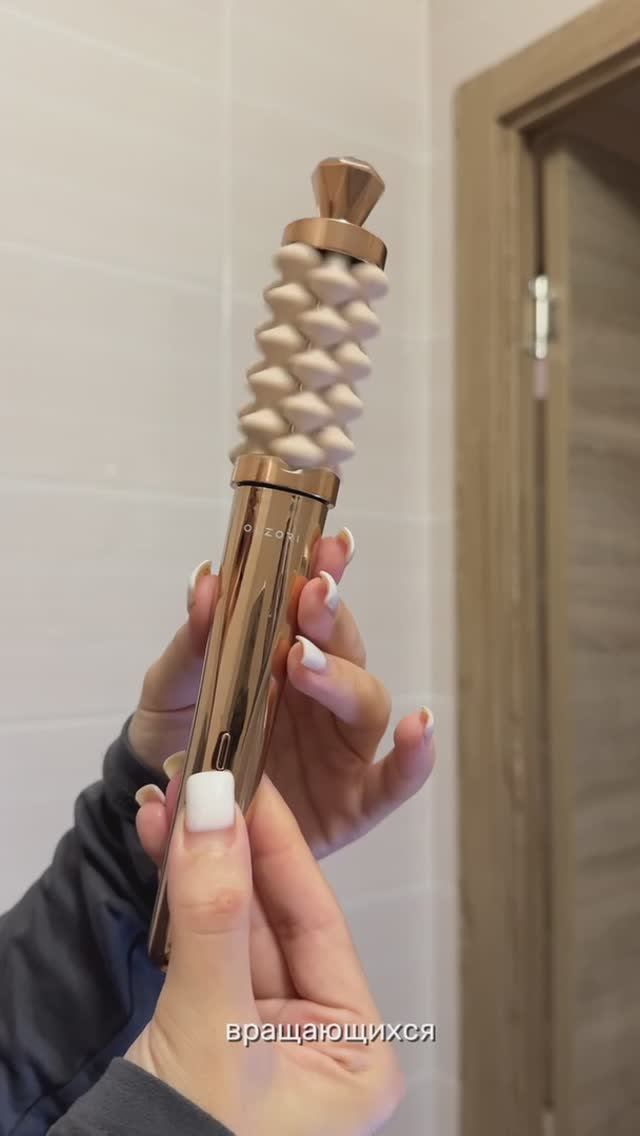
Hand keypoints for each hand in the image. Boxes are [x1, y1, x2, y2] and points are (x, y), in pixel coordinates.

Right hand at [128, 771, 402, 1135]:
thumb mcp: (212, 1021)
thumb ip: (215, 911)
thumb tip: (217, 812)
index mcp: (357, 1054)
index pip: (319, 919)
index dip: (280, 843)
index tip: (252, 782)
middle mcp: (320, 1042)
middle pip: (273, 914)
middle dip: (232, 846)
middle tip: (206, 783)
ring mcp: (267, 1035)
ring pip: (233, 921)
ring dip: (199, 862)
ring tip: (172, 805)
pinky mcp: (217, 1028)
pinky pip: (204, 944)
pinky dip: (181, 898)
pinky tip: (166, 846)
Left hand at [129, 529, 434, 856]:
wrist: (172, 811)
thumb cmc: (181, 738)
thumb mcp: (174, 686)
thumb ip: (196, 639)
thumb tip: (209, 583)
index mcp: (285, 659)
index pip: (314, 610)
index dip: (327, 573)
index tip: (328, 545)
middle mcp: (322, 699)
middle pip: (345, 649)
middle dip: (331, 620)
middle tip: (311, 597)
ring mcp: (341, 749)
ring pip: (367, 703)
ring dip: (343, 678)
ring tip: (305, 664)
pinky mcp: (352, 803)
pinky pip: (395, 781)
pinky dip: (415, 756)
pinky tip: (419, 727)